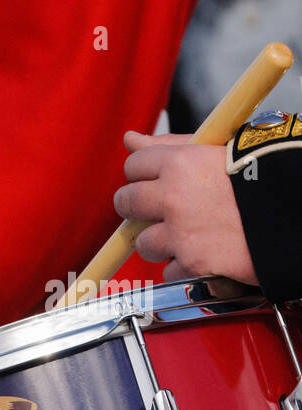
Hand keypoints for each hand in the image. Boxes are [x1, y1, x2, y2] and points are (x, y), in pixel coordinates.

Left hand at [113, 131, 256, 284]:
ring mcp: (181, 233)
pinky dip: (185, 266)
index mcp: (182, 163)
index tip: (153, 180)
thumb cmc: (267, 176)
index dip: (142, 174)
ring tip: (193, 233)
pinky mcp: (192, 263)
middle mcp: (175, 197)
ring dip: (162, 242)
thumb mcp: (220, 148)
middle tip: (161, 210)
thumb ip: (172, 146)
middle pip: (125, 203)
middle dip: (139, 208)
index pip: (133, 165)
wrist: (299, 215)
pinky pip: (170, 269)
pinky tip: (208, 253)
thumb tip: (130, 139)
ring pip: (144, 242)